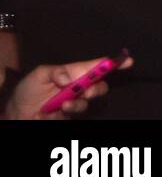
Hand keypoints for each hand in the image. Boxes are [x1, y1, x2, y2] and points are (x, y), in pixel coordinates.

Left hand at [4, 56, 133, 119]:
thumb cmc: (28, 90)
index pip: (96, 66)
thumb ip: (56, 72)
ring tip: (66, 103)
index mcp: (73, 72)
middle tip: (87, 90)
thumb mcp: (39, 74)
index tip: (128, 61)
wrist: (17, 114)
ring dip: (81, 101)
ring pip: (90, 100)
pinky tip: (60, 109)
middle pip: (100, 84)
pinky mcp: (71, 115)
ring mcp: (75, 101)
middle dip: (98, 87)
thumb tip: (69, 78)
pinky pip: (79, 112)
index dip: (113, 63)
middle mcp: (78, 86)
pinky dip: (71, 109)